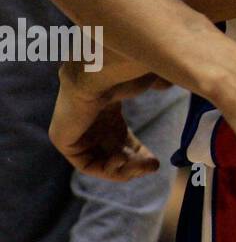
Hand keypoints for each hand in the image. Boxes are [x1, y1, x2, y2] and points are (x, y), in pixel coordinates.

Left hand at [50, 62, 167, 179]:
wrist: (99, 72)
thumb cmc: (123, 73)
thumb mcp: (146, 81)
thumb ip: (157, 83)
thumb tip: (167, 84)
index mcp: (106, 110)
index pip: (120, 139)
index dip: (138, 153)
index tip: (154, 162)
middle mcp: (89, 123)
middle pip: (111, 153)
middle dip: (134, 164)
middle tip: (152, 166)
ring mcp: (75, 132)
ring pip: (100, 161)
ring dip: (124, 169)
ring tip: (142, 165)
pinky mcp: (63, 140)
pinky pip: (85, 164)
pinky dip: (106, 168)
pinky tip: (123, 160)